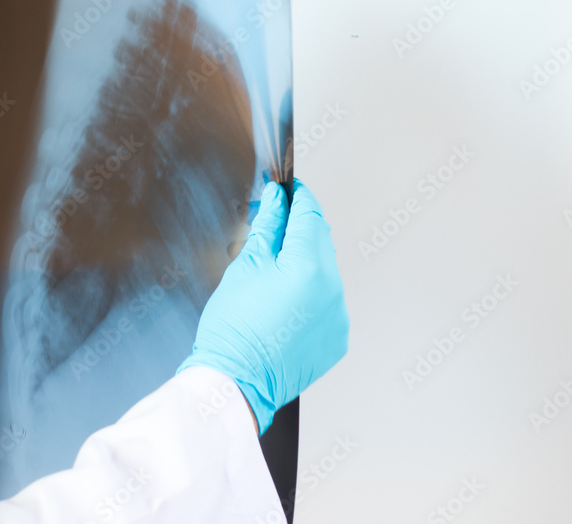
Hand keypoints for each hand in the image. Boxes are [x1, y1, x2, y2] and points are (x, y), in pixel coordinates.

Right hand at [179, 179, 348, 433]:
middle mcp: (333, 290)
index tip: (290, 189)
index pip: (310, 215)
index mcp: (309, 267)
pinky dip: (312, 295)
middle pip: (321, 242)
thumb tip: (277, 201)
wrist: (236, 382)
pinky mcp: (338, 336)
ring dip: (306, 265)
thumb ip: (267, 228)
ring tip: (273, 279)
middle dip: (299, 231)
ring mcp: (338, 315)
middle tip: (273, 232)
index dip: (298, 197)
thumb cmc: (233, 331)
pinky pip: (329, 302)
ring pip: (326, 272)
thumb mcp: (245, 267)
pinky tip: (284, 305)